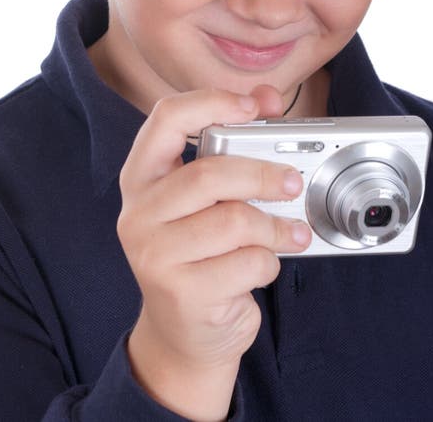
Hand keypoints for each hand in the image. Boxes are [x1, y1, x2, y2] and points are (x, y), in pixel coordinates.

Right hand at [117, 85, 310, 420]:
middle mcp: (139, 212)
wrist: (184, 335)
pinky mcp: (181, 293)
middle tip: (293, 181)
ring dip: (276, 227)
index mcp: (142, 176)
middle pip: (208, 173)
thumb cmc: (201, 253)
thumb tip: (268, 98)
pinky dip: (270, 262)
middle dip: (263, 174)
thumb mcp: (206, 199)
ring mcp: (155, 254)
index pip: (166, 118)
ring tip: (291, 233)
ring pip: (234, 221)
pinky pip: (247, 263)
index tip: (254, 106)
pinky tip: (263, 266)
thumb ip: (232, 148)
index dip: (213, 101)